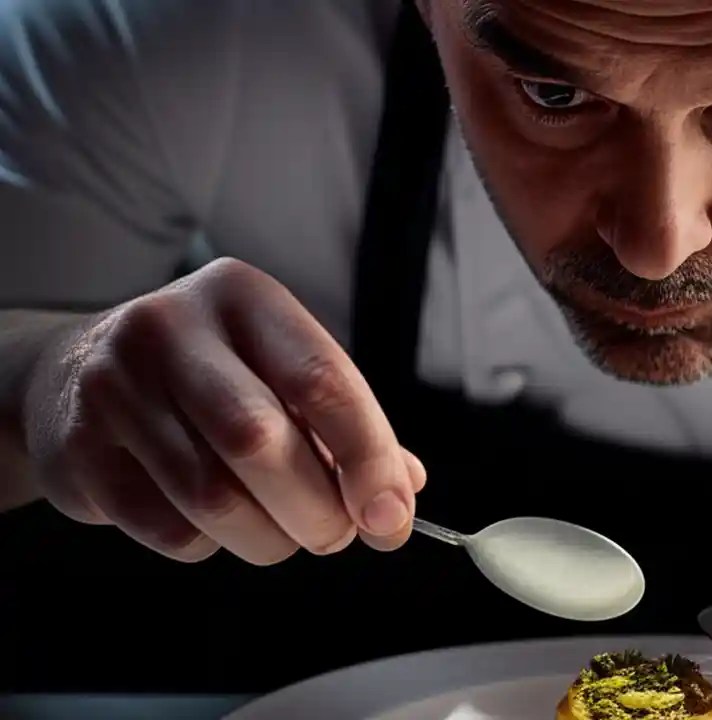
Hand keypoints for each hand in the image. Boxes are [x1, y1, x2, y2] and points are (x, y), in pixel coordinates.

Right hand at [21, 258, 425, 563]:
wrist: (70, 375)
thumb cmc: (210, 379)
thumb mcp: (279, 372)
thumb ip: (345, 425)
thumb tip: (403, 491)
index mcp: (244, 297)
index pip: (323, 381)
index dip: (368, 458)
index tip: (392, 517)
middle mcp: (172, 328)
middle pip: (261, 440)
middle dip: (317, 509)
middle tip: (335, 535)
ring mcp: (114, 385)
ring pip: (213, 496)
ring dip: (268, 537)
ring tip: (280, 534)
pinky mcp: (77, 449)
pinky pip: (167, 528)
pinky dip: (210, 544)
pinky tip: (213, 524)